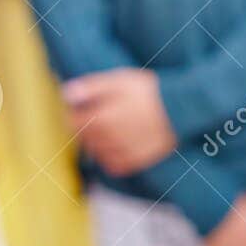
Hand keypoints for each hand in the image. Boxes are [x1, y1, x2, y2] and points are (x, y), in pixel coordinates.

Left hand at [62, 68, 176, 174]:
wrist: (179, 110)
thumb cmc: (148, 91)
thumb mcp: (118, 80)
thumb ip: (90, 87)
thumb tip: (65, 94)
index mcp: (100, 119)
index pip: (71, 122)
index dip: (72, 113)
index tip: (80, 107)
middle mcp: (107, 140)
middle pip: (83, 138)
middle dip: (86, 127)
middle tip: (98, 114)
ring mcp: (121, 153)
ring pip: (96, 153)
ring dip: (97, 142)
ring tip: (110, 127)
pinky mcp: (135, 162)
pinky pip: (113, 166)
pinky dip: (110, 157)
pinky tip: (118, 144)